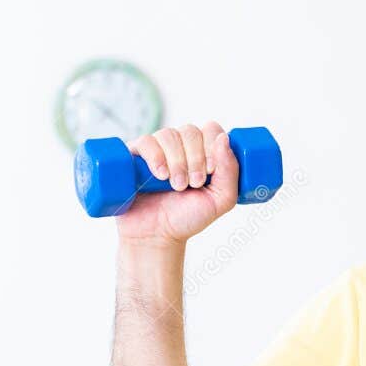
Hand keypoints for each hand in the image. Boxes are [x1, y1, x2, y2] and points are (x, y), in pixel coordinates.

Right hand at [116, 122, 239, 246]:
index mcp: (202, 153)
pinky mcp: (135, 155)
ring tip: (176, 186)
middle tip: (193, 184)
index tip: (210, 172)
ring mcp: (157, 149)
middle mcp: (180, 147)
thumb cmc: (187, 218)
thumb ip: (230, 172)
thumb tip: (223, 138)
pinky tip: (160, 175)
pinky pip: (146, 141)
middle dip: (195, 159)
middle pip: (191, 131)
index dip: (212, 146)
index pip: (211, 129)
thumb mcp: (220, 200)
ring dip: (177, 162)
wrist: (156, 236)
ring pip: (169, 134)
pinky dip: (156, 156)